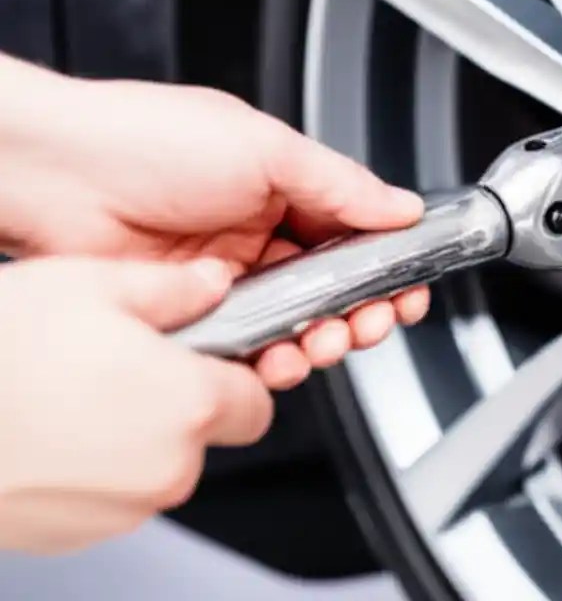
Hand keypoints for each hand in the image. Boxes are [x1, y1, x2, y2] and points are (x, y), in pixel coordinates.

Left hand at [0, 55, 429, 388]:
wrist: (54, 174)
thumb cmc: (144, 138)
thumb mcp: (265, 148)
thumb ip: (341, 185)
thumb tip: (402, 207)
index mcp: (282, 188)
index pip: (354, 236)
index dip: (386, 266)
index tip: (407, 288)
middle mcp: (256, 236)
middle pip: (333, 290)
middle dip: (362, 312)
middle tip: (373, 322)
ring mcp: (224, 280)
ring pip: (295, 325)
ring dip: (321, 340)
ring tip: (324, 341)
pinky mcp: (192, 316)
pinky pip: (247, 351)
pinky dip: (270, 361)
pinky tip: (278, 355)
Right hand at [0, 257, 269, 553]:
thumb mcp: (89, 286)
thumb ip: (171, 289)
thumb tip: (211, 283)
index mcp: (189, 403)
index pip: (257, 402)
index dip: (234, 375)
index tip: (207, 356)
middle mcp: (167, 466)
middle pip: (205, 436)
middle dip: (179, 403)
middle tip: (124, 364)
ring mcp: (122, 509)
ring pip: (156, 465)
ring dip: (132, 434)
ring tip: (71, 391)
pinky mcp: (77, 534)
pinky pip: (109, 494)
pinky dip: (91, 467)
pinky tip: (49, 427)